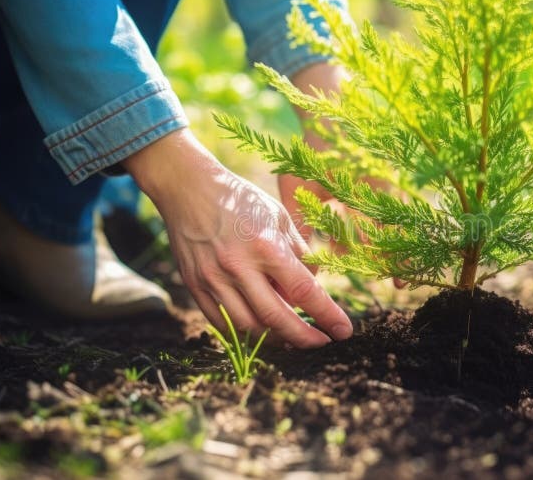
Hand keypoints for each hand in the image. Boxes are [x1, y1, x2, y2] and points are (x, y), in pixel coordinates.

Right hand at [124, 129, 352, 347]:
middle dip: (304, 337)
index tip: (343, 331)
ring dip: (275, 338)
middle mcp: (238, 266)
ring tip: (292, 336)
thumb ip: (299, 253)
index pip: (303, 291)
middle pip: (277, 319)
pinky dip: (244, 333)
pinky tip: (261, 330)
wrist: (189, 189)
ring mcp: (213, 279)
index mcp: (265, 246)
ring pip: (248, 328)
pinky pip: (222, 323)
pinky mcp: (195, 286)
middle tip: (322, 343)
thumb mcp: (280, 217)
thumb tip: (311, 286)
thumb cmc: (242, 200)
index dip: (327, 315)